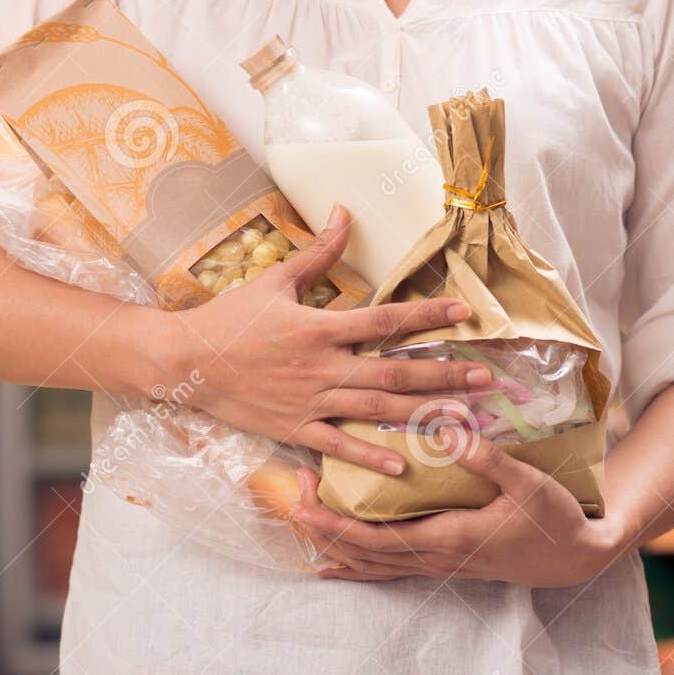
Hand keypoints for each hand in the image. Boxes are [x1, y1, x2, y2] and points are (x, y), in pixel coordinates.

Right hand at [150, 206, 493, 474]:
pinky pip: (337, 446)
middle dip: (444, 374)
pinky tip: (402, 463)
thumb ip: (317, 252)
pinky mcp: (294, 428)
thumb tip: (344, 211)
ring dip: (423, 414)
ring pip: (376, 411)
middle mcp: (321, 367)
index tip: (466, 315)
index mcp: (319, 328)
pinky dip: (369, 457)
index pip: (384, 321)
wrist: (186, 361)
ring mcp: (309, 401)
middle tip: (487, 378)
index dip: (427, 317)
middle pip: (393, 372)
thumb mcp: (275, 281)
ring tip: (464, 418)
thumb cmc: (229, 319)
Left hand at [293, 430, 629, 587]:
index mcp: (446, 538)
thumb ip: (488, 459)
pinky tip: (327, 563)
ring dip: (331, 544)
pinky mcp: (439, 564)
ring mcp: (435, 566)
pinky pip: (386, 571)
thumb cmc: (552, 518)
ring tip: (299, 518)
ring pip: (369, 565)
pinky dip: (353, 567)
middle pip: (360, 553)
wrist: (573, 556)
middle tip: (291, 495)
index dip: (333, 522)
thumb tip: (448, 431)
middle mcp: (433, 558)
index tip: (304, 498)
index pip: (373, 537)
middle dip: (320, 528)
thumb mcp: (528, 483)